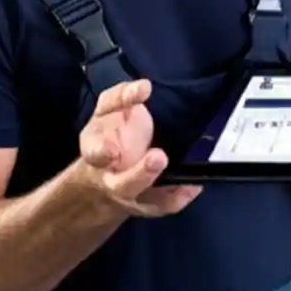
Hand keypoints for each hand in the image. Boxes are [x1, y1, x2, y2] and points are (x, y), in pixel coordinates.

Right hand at [78, 80, 201, 217]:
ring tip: (181, 175)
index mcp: (95, 153)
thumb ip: (121, 96)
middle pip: (122, 185)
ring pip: (146, 200)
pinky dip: (180, 196)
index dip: (101, 152)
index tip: (112, 150)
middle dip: (140, 174)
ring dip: (163, 188)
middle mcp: (111, 179)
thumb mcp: (107, 111)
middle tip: (159, 157)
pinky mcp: (148, 203)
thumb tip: (144, 87)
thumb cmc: (109, 135)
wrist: (102, 175)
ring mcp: (132, 194)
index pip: (95, 152)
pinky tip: (195, 184)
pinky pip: (165, 204)